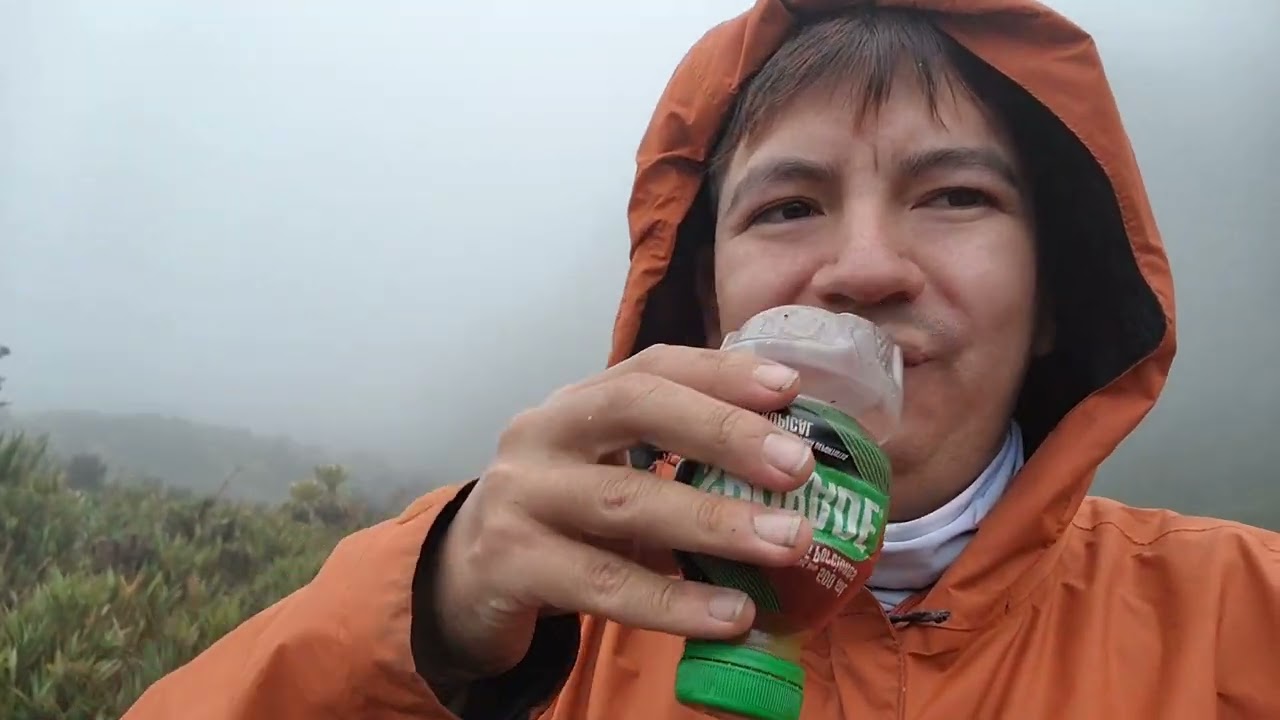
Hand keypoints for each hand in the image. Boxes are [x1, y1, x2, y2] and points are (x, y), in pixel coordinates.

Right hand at [428, 344, 815, 683]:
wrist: (462, 582)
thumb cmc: (559, 523)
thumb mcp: (607, 477)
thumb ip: (672, 466)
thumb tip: (789, 476)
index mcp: (575, 404)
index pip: (651, 367)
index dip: (721, 372)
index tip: (790, 389)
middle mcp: (541, 433)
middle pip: (635, 408)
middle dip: (724, 432)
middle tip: (798, 466)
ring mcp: (519, 495)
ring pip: (625, 500)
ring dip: (714, 521)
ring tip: (787, 543)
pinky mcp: (509, 563)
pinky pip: (604, 583)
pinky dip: (674, 602)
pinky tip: (732, 615)